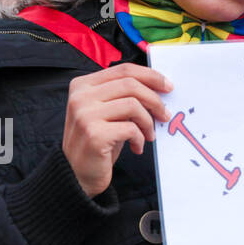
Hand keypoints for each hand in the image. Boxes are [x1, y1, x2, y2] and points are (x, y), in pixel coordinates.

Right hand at [62, 63, 171, 197]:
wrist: (76, 174)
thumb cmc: (97, 141)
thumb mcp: (106, 112)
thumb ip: (122, 96)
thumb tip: (158, 87)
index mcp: (83, 85)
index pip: (124, 70)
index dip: (150, 76)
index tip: (167, 86)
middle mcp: (81, 97)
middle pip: (130, 85)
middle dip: (154, 100)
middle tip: (165, 115)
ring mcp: (85, 115)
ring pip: (133, 105)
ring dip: (148, 122)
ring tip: (149, 135)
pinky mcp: (94, 135)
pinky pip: (130, 129)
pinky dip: (140, 138)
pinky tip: (137, 147)